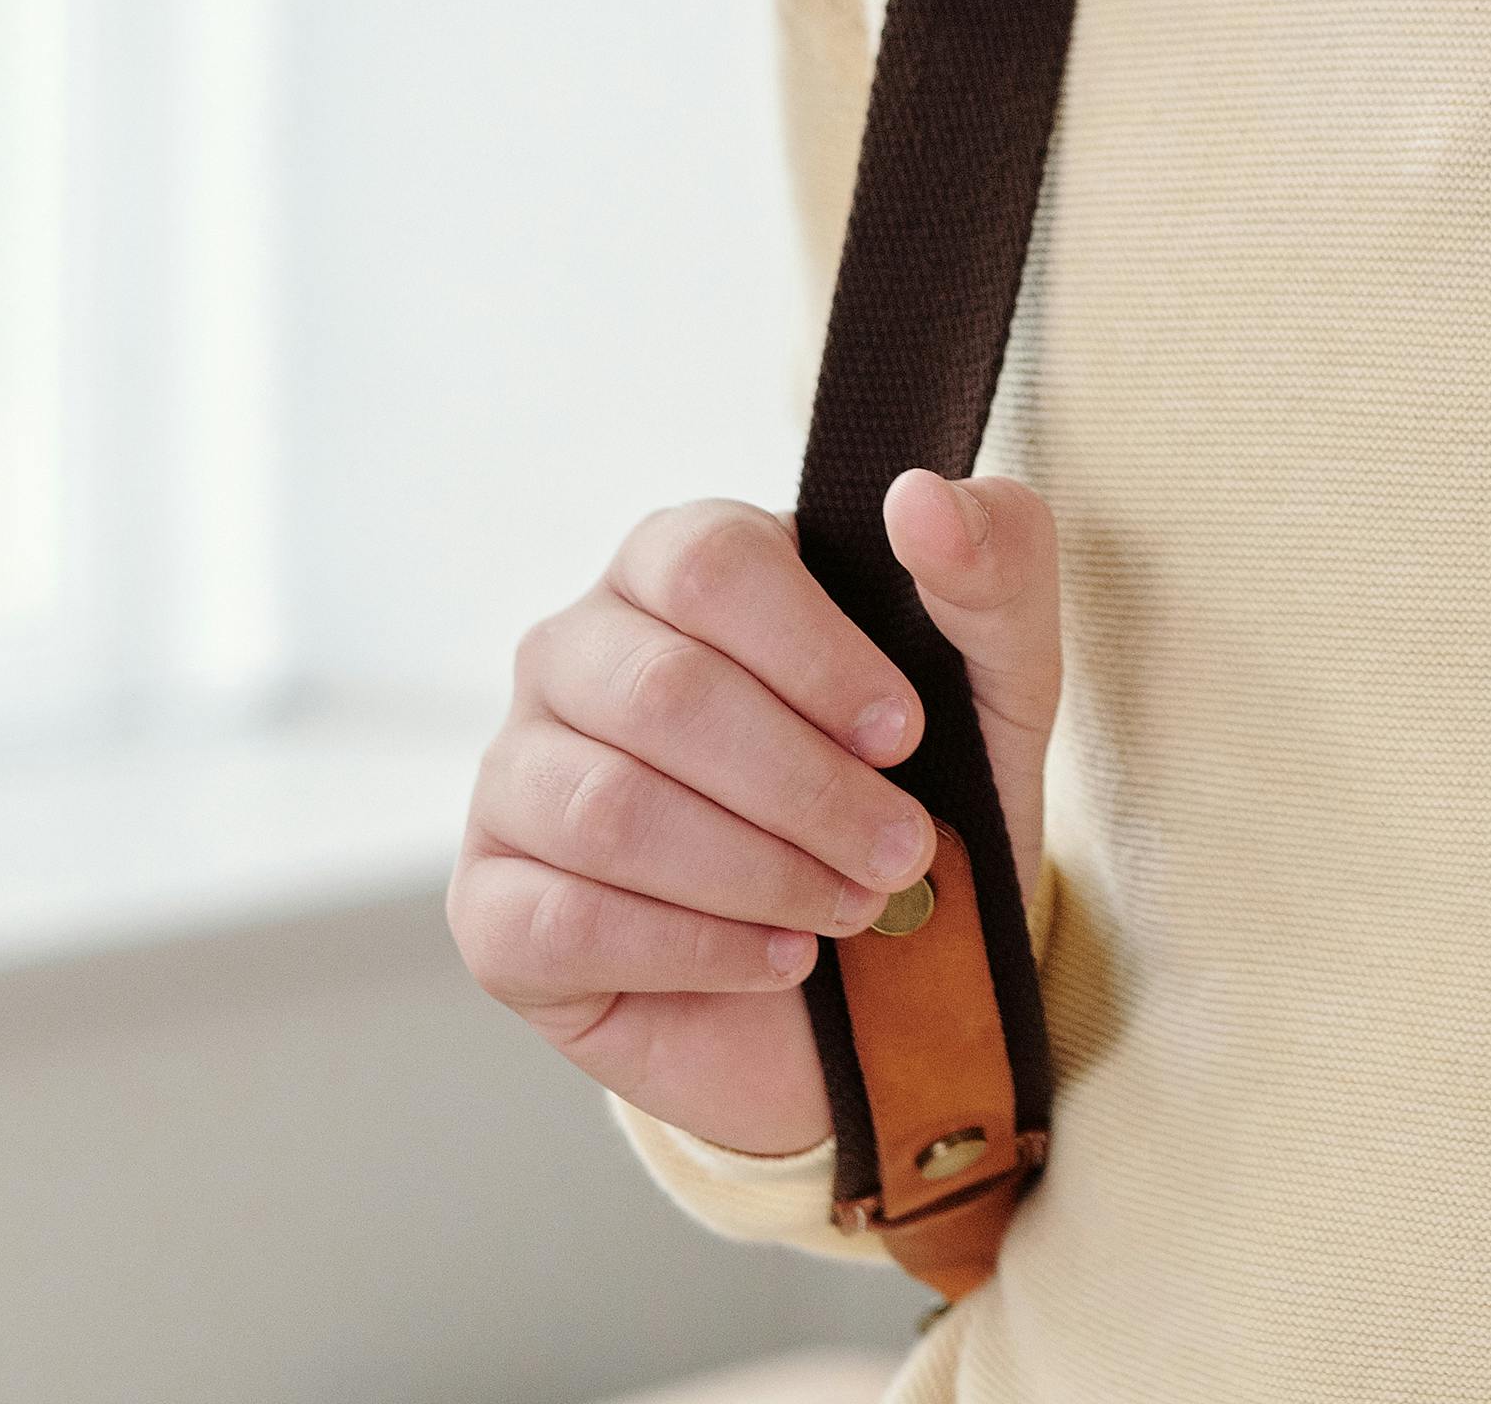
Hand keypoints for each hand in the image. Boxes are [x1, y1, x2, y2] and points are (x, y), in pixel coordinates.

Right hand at [452, 473, 1064, 1152]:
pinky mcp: (493, 911)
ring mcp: (517, 780)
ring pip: (610, 810)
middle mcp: (572, 655)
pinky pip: (563, 919)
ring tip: (850, 911)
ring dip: (759, 873)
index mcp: (673, 566)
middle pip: (662, 692)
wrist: (886, 992)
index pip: (709, 564)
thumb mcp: (997, 680)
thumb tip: (922, 499)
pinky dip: (696, 949)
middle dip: (805, 789)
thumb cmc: (923, 799)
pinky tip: (780, 961)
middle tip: (899, 854)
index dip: (817, 654)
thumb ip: (994, 562)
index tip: (905, 735)